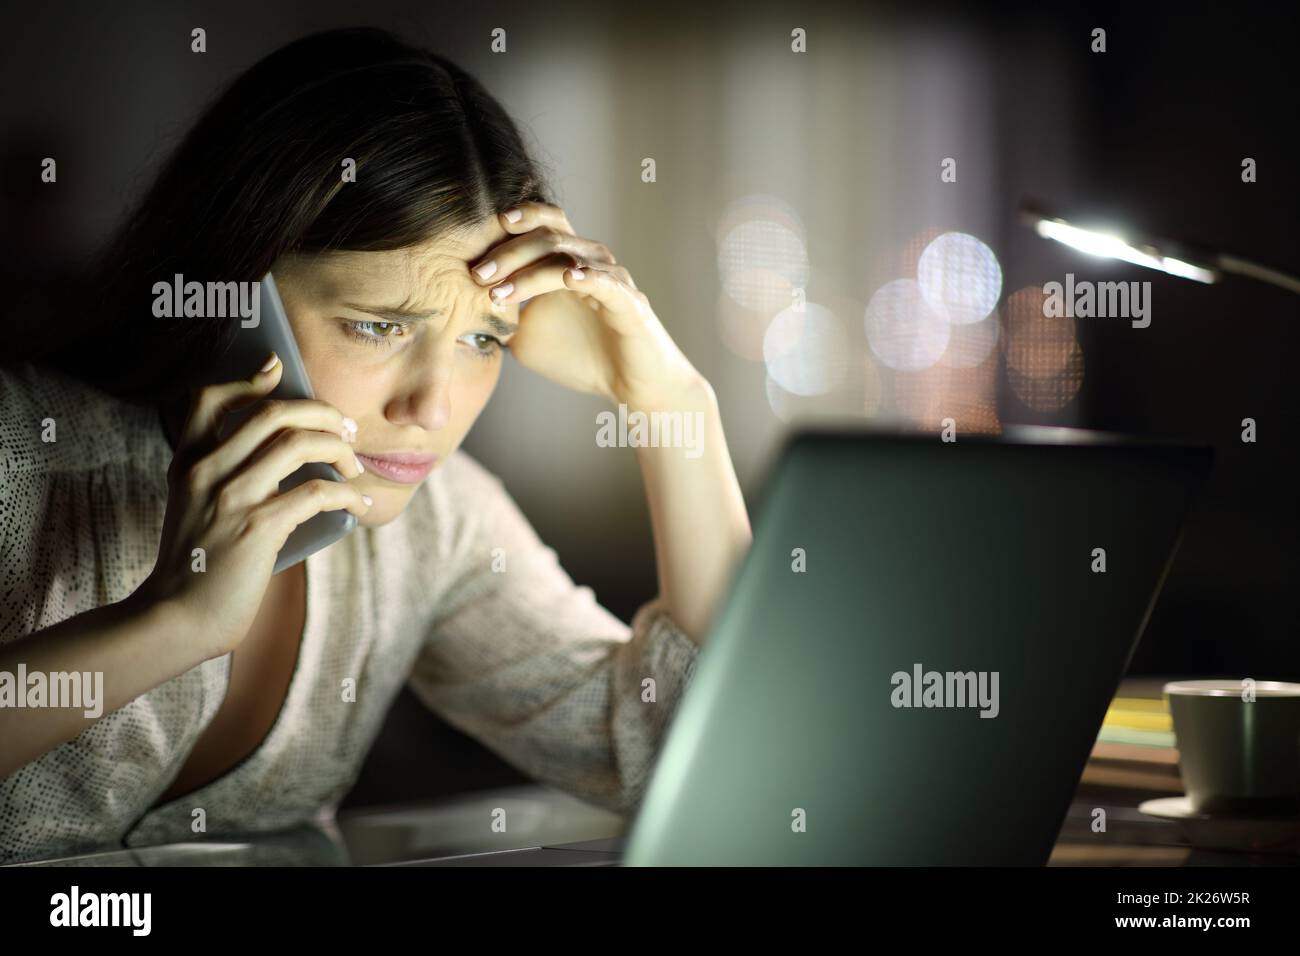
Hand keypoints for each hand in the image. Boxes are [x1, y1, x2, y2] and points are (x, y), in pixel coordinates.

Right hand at [130, 354, 371, 657]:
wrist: (179, 616)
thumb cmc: (199, 564)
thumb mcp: (195, 507)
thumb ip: (223, 475)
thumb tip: (286, 452)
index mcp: (188, 462)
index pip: (208, 399)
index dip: (247, 379)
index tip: (278, 369)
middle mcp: (206, 470)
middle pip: (272, 413)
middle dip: (319, 412)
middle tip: (344, 428)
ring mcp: (231, 496)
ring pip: (297, 443)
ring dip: (337, 448)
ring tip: (353, 462)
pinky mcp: (258, 526)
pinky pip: (316, 493)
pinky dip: (347, 494)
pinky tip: (358, 503)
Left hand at [468, 202, 708, 411]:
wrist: (631, 386)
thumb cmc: (583, 357)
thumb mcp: (527, 337)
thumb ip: (500, 318)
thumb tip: (458, 312)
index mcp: (566, 261)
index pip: (539, 223)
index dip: (508, 225)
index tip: (470, 247)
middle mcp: (590, 261)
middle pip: (548, 234)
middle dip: (508, 252)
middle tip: (477, 274)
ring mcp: (611, 278)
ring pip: (569, 256)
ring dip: (530, 272)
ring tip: (500, 292)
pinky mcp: (629, 302)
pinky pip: (607, 282)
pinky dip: (587, 277)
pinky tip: (569, 279)